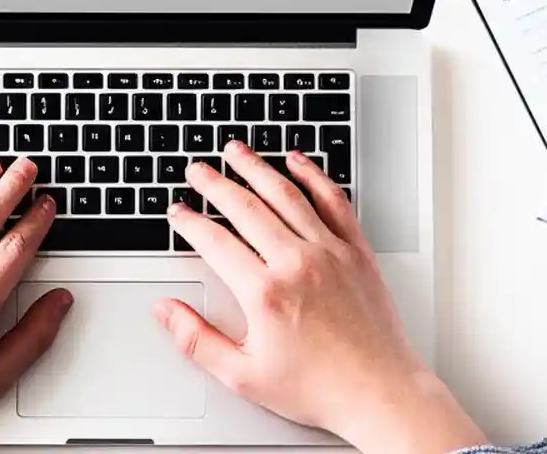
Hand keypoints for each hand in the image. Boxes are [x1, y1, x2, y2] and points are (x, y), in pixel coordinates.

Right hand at [157, 142, 486, 453]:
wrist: (379, 394)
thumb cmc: (318, 388)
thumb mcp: (243, 376)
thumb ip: (197, 340)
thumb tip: (166, 311)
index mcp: (264, 293)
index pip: (214, 242)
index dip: (190, 222)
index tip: (178, 212)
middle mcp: (297, 264)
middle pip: (246, 207)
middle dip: (216, 184)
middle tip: (198, 170)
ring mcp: (330, 253)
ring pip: (286, 195)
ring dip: (257, 168)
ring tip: (236, 151)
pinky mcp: (357, 252)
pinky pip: (333, 201)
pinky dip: (313, 176)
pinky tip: (297, 162)